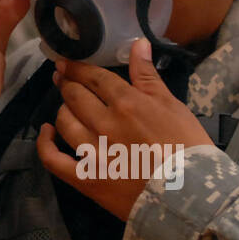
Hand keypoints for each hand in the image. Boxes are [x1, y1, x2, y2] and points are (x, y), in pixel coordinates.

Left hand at [36, 38, 213, 220]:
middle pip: (75, 96)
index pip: (94, 78)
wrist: (193, 196)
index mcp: (127, 103)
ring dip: (62, 108)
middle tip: (62, 77)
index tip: (66, 62)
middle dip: (66, 83)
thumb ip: (148, 76)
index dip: (77, 68)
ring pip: (65, 121)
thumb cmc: (189, 149)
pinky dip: (45, 144)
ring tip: (65, 104)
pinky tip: (47, 133)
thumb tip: (137, 43)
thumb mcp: (173, 106)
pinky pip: (54, 160)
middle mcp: (105, 123)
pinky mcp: (87, 179)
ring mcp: (93, 152)